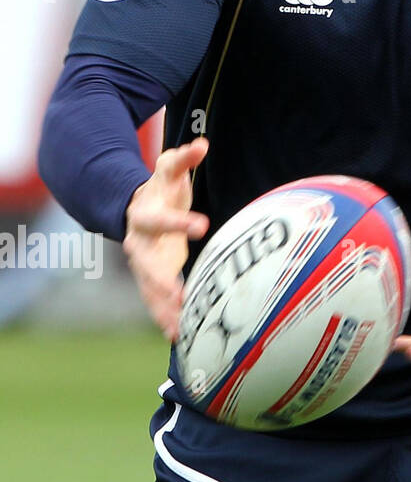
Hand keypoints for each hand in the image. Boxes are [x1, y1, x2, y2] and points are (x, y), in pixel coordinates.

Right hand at [123, 138, 210, 342]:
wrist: (136, 207)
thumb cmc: (161, 187)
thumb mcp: (170, 170)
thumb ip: (184, 158)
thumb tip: (202, 144)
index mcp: (145, 215)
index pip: (160, 219)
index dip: (179, 221)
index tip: (202, 225)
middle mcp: (138, 243)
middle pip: (146, 265)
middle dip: (162, 281)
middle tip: (181, 296)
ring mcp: (142, 264)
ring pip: (148, 290)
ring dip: (163, 309)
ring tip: (180, 329)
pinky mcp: (150, 278)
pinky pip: (155, 302)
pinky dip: (165, 318)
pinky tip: (179, 337)